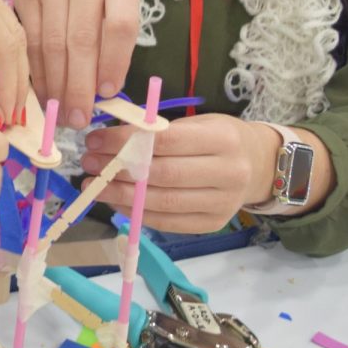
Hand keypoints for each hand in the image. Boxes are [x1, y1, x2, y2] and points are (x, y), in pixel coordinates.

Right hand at [0, 0, 138, 130]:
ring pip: (52, 43)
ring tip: (58, 112)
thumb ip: (110, 31)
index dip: (114, 64)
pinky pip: (29, 39)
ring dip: (54, 84)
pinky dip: (33, 70)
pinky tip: (38, 90)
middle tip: (78, 119)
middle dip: (79, 86)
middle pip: (82, 40)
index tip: (107, 94)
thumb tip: (103, 91)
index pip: (121, 25)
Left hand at [78, 114, 278, 232]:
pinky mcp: (212, 224)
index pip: (165, 139)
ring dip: (120, 196)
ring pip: (162, 202)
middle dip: (118, 170)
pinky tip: (117, 202)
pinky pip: (167, 222)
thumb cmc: (218, 139)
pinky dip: (137, 213)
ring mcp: (223, 203)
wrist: (258, 166)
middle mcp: (228, 172)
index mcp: (222, 139)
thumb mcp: (196, 123)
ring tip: (95, 186)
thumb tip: (107, 139)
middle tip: (89, 165)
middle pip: (162, 174)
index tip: (95, 140)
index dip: (125, 141)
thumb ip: (158, 131)